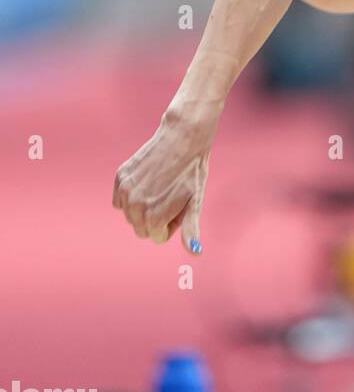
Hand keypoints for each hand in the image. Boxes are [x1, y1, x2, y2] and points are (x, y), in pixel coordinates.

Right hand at [112, 104, 217, 251]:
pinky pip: (119, 200)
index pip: (157, 237)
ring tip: (159, 188)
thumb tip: (196, 253)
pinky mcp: (120, 177)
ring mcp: (125, 191)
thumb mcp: (195, 202)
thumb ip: (190, 230)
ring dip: (142, 208)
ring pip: (130, 215)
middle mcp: (135, 207)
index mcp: (153, 218)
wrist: (182, 138)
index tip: (178, 205)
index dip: (170, 223)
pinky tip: (146, 182)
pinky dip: (130, 196)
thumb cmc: (191, 171)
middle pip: (141, 229)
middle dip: (155, 218)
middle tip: (169, 196)